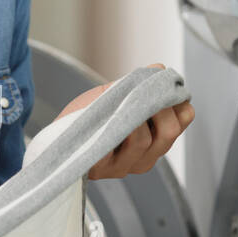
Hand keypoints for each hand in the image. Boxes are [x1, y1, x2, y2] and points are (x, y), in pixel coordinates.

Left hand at [53, 63, 194, 179]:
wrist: (53, 137)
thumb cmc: (84, 118)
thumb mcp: (112, 96)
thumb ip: (136, 84)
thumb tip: (160, 69)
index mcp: (154, 141)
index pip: (184, 118)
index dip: (176, 98)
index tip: (160, 86)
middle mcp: (144, 157)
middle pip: (170, 131)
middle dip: (157, 105)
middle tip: (141, 93)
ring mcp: (123, 166)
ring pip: (145, 139)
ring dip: (132, 115)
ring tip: (118, 105)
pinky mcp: (101, 168)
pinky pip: (116, 146)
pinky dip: (116, 127)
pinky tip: (108, 118)